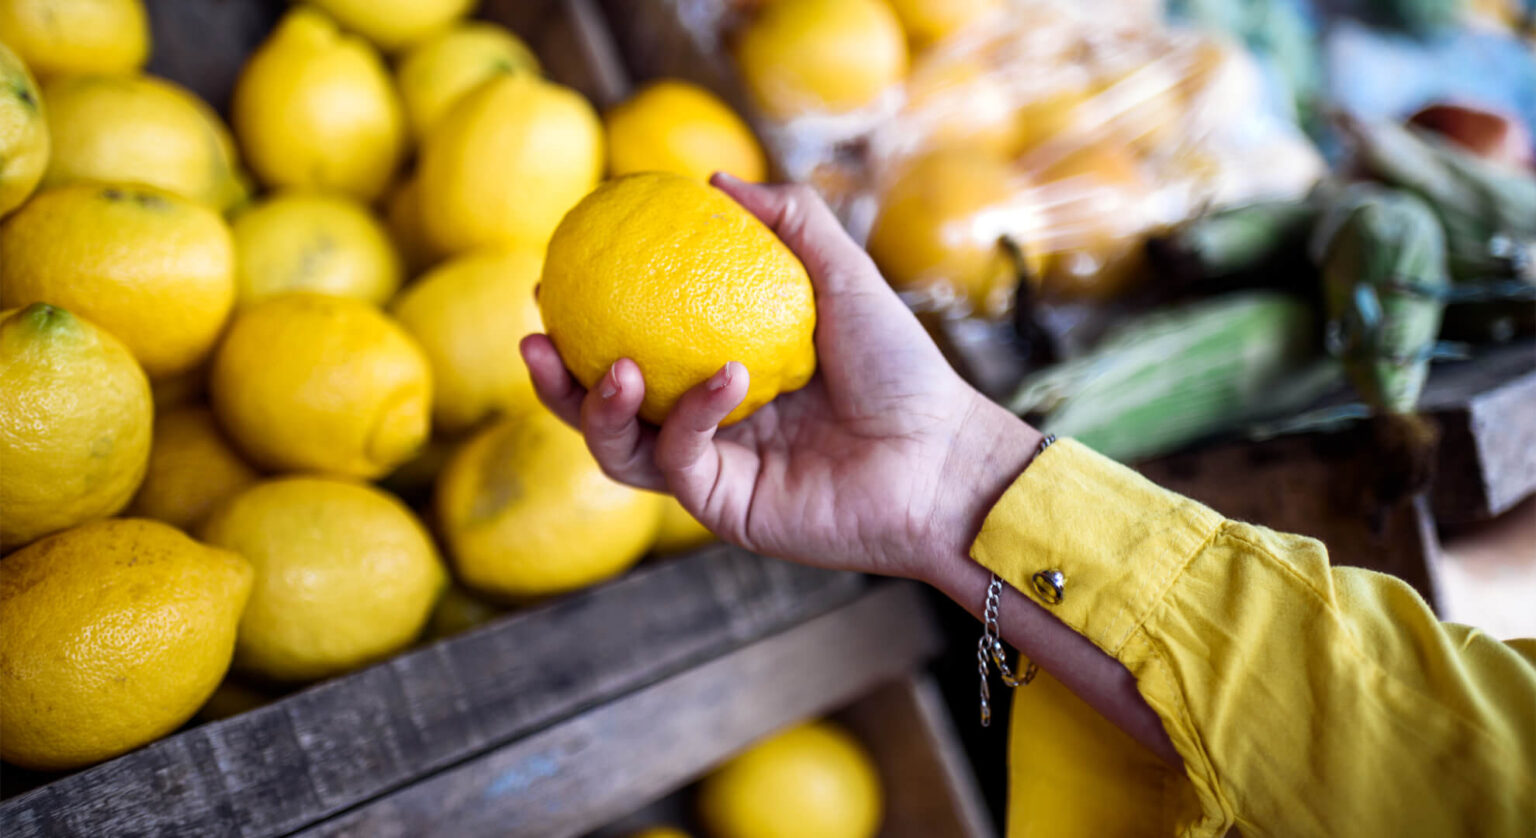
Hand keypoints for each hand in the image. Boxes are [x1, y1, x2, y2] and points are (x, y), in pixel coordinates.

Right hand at [521, 174, 1041, 582]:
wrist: (940, 458)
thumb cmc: (901, 369)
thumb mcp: (844, 276)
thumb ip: (790, 221)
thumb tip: (715, 178)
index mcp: (721, 371)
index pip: (635, 347)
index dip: (586, 318)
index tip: (556, 276)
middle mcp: (707, 422)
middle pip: (604, 406)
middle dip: (557, 377)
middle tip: (536, 333)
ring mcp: (712, 469)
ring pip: (619, 447)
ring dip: (597, 405)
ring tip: (607, 363)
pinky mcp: (724, 507)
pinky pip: (678, 461)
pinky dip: (689, 414)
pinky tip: (723, 377)